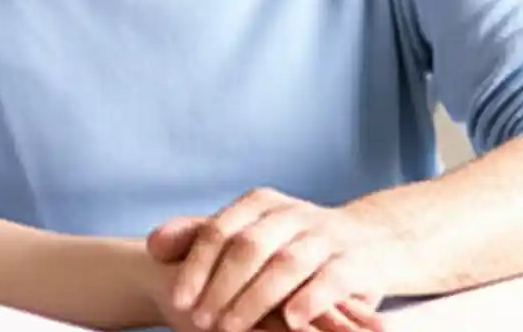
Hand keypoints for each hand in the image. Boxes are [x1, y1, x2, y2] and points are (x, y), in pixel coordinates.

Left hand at [148, 190, 399, 331]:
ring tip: (231, 328)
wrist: (371, 240)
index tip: (178, 300)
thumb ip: (199, 236)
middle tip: (200, 321)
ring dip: (255, 299)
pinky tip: (290, 322)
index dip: (196, 266)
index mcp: (260, 203)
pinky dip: (309, 300)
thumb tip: (152, 245)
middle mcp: (292, 213)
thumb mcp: (248, 233)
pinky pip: (331, 279)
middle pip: (248, 247)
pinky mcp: (355, 262)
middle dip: (221, 287)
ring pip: (286, 264)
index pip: (219, 231)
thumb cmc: (292, 244)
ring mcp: (325, 236)